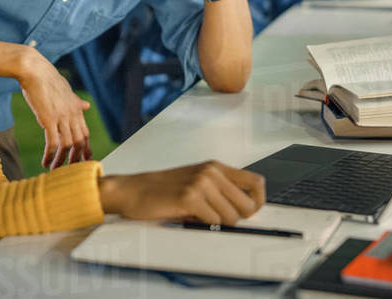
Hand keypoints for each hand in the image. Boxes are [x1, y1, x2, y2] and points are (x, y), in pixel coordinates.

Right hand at [15, 49, 91, 169]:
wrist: (34, 70)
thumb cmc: (46, 78)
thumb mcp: (66, 90)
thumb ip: (76, 101)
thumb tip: (87, 105)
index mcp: (77, 108)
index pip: (86, 133)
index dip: (86, 148)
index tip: (85, 160)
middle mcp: (72, 114)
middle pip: (79, 142)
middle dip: (76, 158)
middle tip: (70, 170)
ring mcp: (62, 117)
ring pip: (67, 145)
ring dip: (62, 160)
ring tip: (55, 169)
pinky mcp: (49, 119)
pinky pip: (53, 143)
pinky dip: (50, 155)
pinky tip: (46, 162)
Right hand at [99, 161, 265, 225]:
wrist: (133, 190)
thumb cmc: (163, 190)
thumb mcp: (195, 181)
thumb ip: (220, 190)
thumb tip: (246, 210)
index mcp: (215, 167)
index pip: (256, 183)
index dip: (258, 202)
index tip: (249, 213)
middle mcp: (211, 172)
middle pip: (247, 206)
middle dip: (236, 219)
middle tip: (217, 219)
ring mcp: (201, 183)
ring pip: (231, 217)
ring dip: (217, 223)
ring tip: (198, 216)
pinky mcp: (190, 197)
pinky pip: (213, 222)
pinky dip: (203, 224)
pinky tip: (188, 216)